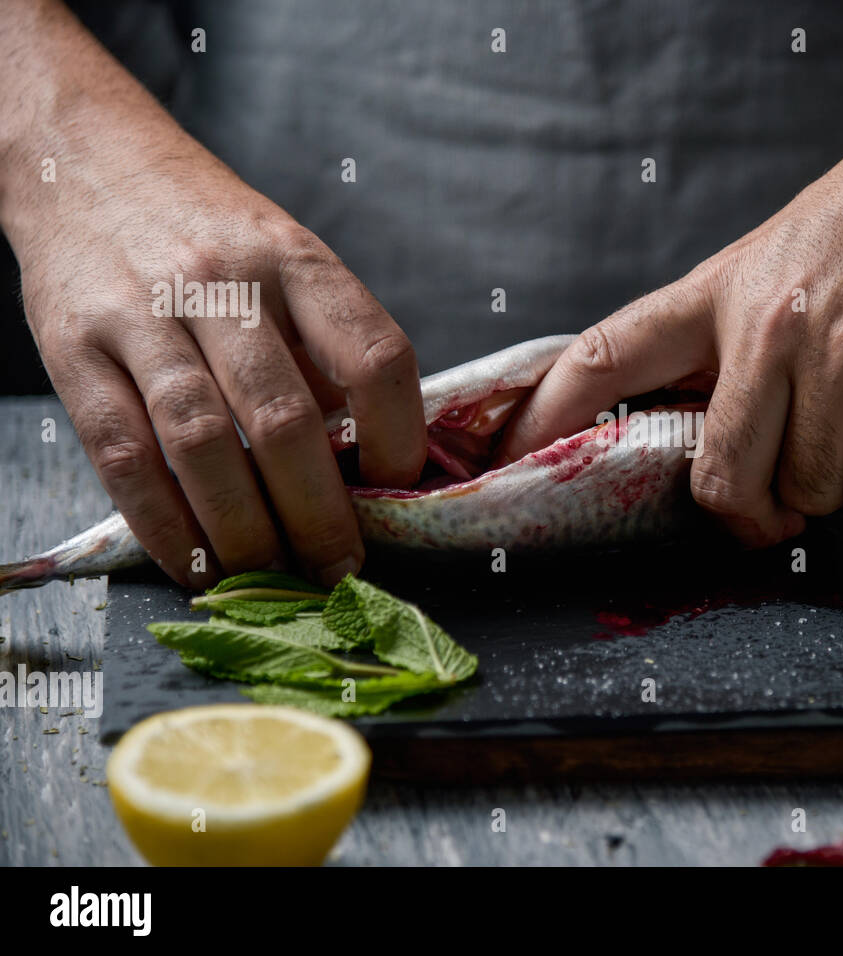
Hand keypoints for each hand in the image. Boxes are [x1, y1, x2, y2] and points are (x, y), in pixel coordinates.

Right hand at [0, 6, 425, 587]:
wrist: (86, 160)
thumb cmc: (213, 230)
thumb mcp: (290, 260)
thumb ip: (327, 349)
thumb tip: (367, 465)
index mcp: (297, 261)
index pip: (374, 357)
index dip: (398, 438)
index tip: (398, 489)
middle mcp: (224, 282)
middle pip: (285, 420)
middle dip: (320, 514)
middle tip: (338, 568)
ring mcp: (143, 315)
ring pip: (203, 444)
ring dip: (244, 531)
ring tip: (272, 576)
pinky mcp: (75, 349)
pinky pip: (125, 453)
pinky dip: (163, 523)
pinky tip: (195, 564)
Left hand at [501, 73, 842, 545]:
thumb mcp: (777, 256)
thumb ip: (736, 340)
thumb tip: (727, 441)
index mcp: (719, 290)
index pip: (605, 357)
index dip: (546, 417)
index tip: (510, 459)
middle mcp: (766, 323)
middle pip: (721, 478)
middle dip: (752, 512)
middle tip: (780, 504)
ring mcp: (839, 348)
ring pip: (810, 490)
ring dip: (837, 485)